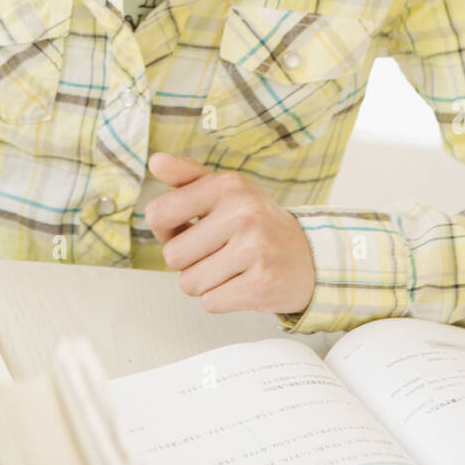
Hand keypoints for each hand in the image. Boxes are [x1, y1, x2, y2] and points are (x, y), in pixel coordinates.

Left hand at [143, 152, 315, 316]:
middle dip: (188, 261)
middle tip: (217, 252)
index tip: (188, 229)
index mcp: (228, 185)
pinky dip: (222, 298)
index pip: (158, 214)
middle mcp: (242, 212)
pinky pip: (211, 302)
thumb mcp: (226, 192)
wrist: (309, 258)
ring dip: (205, 282)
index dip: (166, 230)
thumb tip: (155, 161)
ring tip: (231, 268)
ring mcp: (254, 248)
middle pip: (173, 256)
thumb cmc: (256, 224)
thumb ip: (187, 176)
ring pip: (190, 282)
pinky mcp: (261, 283)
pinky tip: (242, 282)